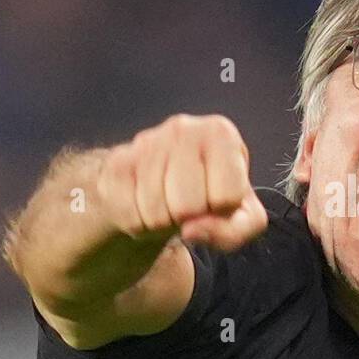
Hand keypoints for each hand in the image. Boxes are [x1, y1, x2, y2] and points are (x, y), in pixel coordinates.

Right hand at [96, 114, 268, 251]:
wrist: (163, 182)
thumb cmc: (211, 196)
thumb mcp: (241, 215)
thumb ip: (236, 230)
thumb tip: (190, 229)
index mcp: (221, 133)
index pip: (227, 198)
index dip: (223, 209)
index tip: (217, 196)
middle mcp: (183, 128)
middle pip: (189, 206)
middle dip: (191, 218)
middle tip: (189, 204)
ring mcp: (146, 143)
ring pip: (157, 214)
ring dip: (164, 223)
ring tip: (168, 204)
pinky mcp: (116, 165)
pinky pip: (130, 216)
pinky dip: (140, 225)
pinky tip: (146, 205)